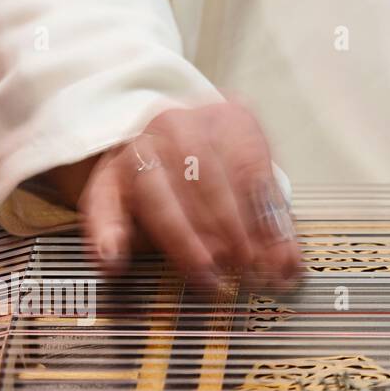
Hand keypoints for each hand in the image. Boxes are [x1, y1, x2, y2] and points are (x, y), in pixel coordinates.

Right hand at [48, 102, 300, 289]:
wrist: (169, 140)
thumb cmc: (225, 167)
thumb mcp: (254, 180)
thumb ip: (270, 219)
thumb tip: (287, 266)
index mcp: (227, 118)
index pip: (249, 166)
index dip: (262, 214)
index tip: (272, 254)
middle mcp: (179, 124)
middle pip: (204, 176)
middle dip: (227, 227)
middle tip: (243, 266)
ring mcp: (139, 147)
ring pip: (158, 193)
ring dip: (183, 238)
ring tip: (206, 272)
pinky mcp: (106, 176)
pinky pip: (101, 203)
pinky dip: (107, 230)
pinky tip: (114, 258)